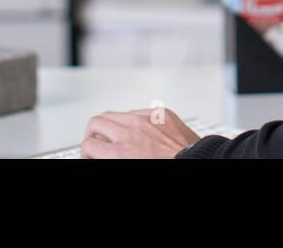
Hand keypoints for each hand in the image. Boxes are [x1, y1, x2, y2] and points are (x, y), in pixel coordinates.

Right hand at [80, 106, 200, 158]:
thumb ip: (111, 159)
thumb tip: (101, 156)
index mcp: (120, 152)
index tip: (90, 156)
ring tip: (116, 136)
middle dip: (93, 134)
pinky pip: (139, 112)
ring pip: (116, 113)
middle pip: (96, 122)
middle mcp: (130, 132)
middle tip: (98, 144)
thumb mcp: (127, 167)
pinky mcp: (161, 114)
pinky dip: (134, 121)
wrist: (196, 164)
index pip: (87, 144)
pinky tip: (139, 132)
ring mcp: (146, 120)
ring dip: (111, 125)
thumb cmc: (166, 170)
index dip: (86, 152)